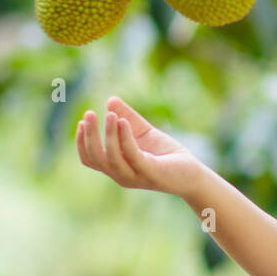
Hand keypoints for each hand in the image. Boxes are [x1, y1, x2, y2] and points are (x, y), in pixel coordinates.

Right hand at [76, 96, 204, 198]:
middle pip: (96, 158)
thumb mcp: (144, 132)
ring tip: (109, 115)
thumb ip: (128, 118)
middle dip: (89, 136)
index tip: (82, 121)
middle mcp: (122, 175)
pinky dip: (125, 138)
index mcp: (117, 168)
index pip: (90, 159)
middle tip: (89, 114)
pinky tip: (123, 122)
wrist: (194, 174)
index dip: (82, 142)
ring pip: (111, 157)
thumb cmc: (168, 155)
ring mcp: (135, 176)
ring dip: (107, 135)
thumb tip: (110, 100)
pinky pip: (132, 155)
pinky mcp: (150, 172)